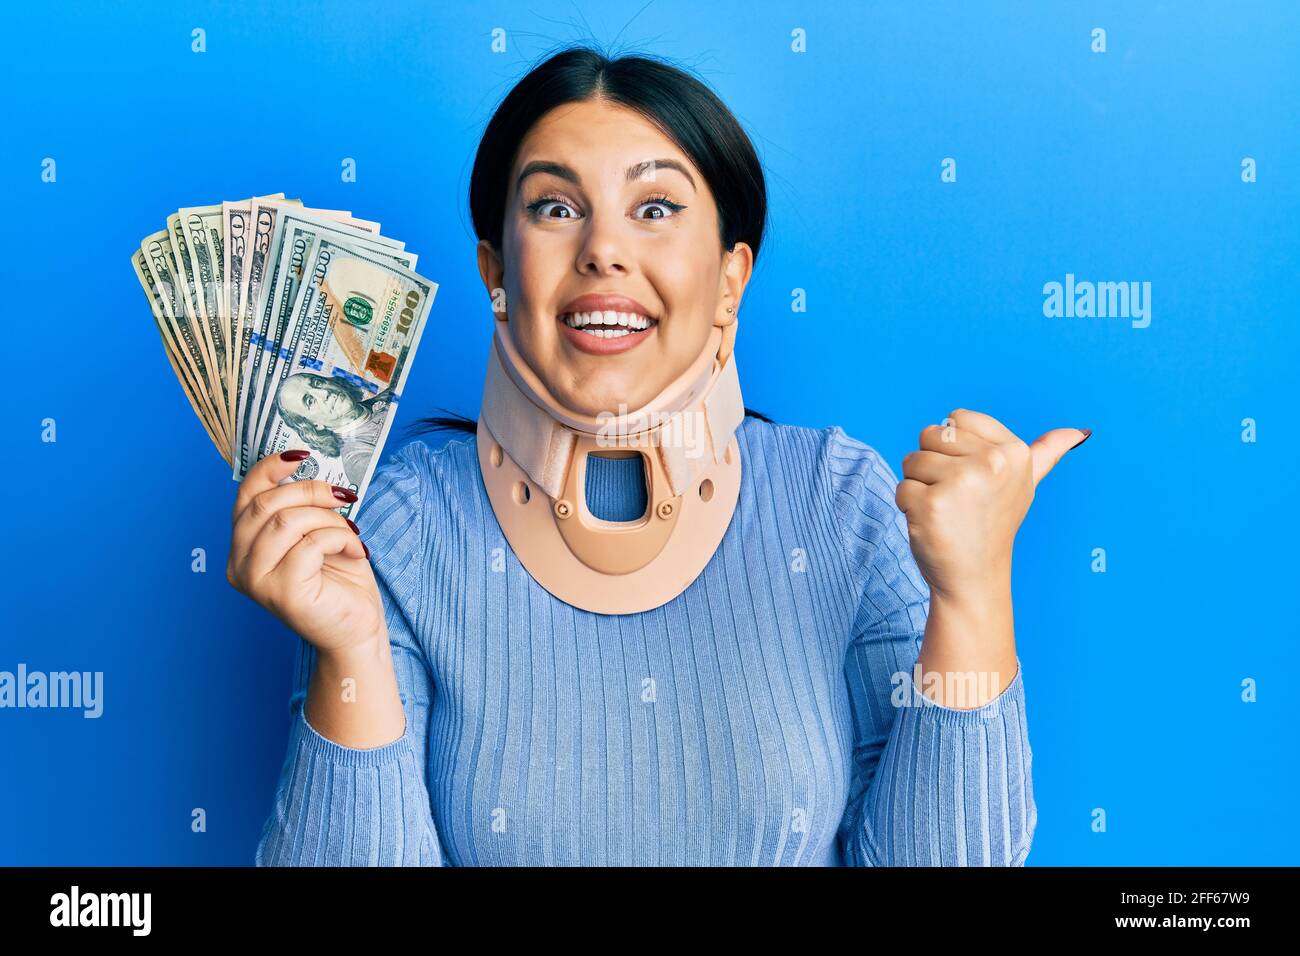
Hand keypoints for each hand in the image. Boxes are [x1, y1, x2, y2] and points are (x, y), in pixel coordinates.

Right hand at [227, 450, 385, 655]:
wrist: (357, 629)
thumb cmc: (339, 580)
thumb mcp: (316, 533)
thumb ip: (299, 506)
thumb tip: (305, 464)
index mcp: (242, 547)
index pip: (245, 496)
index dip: (270, 469)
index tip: (302, 454)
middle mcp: (239, 565)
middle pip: (267, 504)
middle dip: (312, 491)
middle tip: (344, 498)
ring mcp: (256, 581)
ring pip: (288, 521)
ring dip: (330, 520)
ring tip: (351, 533)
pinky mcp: (282, 593)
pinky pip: (311, 544)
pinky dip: (341, 539)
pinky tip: (356, 552)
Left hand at [896, 408, 1088, 601]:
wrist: (976, 577)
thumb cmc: (994, 525)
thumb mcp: (1025, 483)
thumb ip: (1047, 453)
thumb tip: (1080, 431)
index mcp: (1013, 451)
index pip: (955, 418)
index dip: (953, 447)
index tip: (972, 477)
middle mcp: (992, 463)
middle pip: (930, 435)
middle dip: (932, 465)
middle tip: (957, 497)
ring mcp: (962, 483)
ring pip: (912, 461)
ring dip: (919, 486)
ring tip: (946, 511)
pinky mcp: (932, 504)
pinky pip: (902, 488)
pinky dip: (908, 506)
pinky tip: (931, 524)